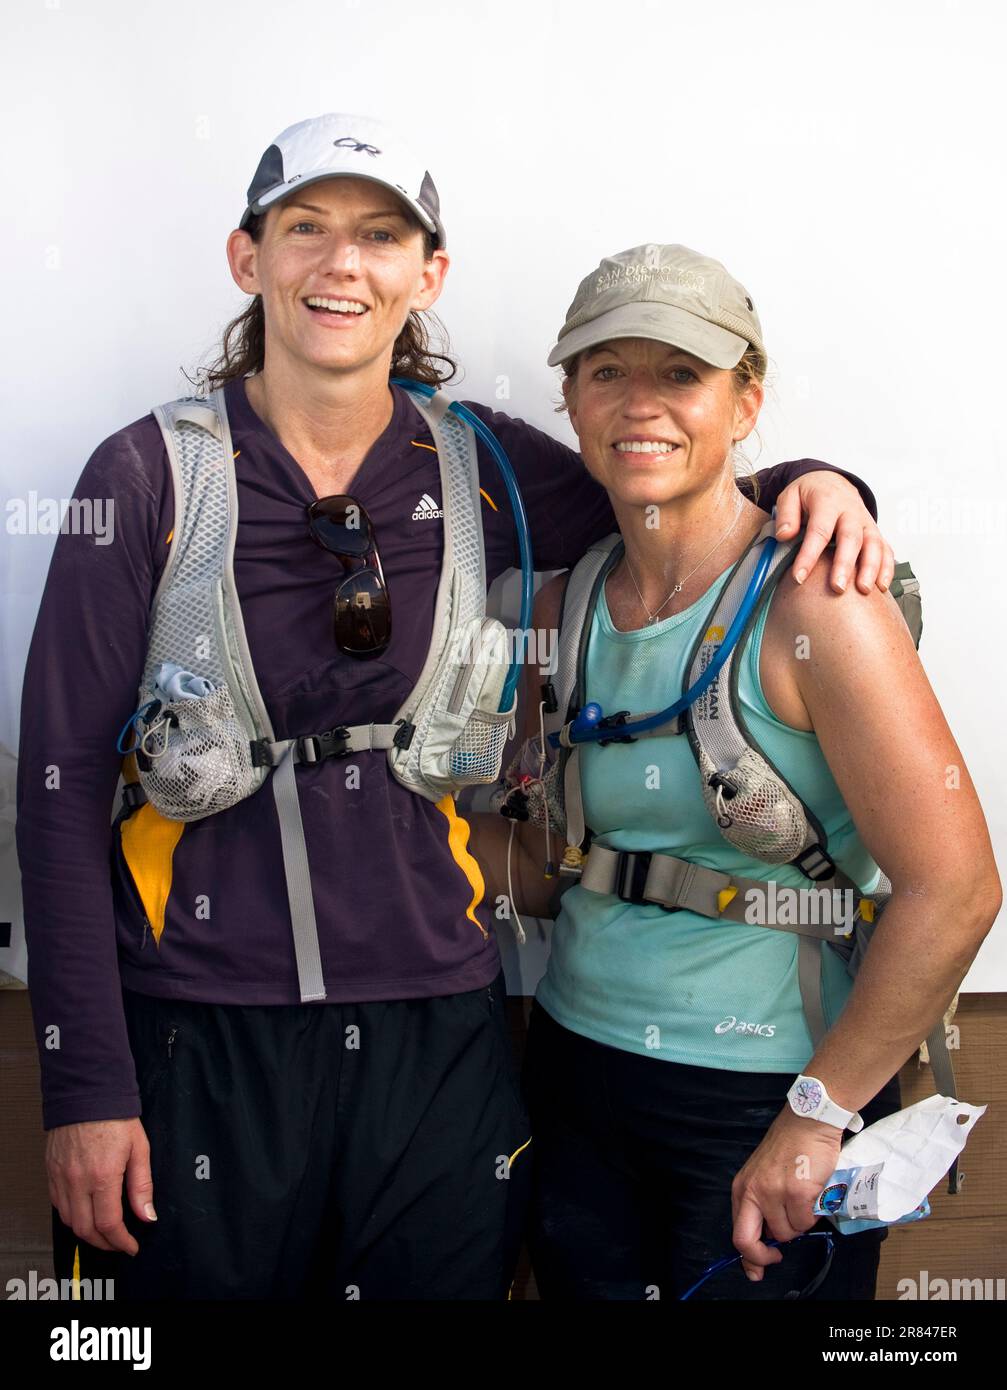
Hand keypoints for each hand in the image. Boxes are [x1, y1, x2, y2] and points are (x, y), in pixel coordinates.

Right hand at [46, 1118, 155, 1255]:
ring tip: (104, 1232)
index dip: (121, 1241)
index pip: (109, 1224)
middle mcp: (78, 1180)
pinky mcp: (51, 1171)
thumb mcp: (139, 1148)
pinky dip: (71, 1216)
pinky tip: (85, 1212)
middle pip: (86, 1229)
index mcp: (103, 1175)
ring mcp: (61, 1177)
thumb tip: (147, 1215)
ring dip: (86, 1232)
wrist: (87, 1091)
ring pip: (69, 1221)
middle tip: (119, 1243)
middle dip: (104, 1243)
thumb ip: (142, 1185)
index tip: (131, 1246)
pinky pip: (57, 1204)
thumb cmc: (115, 1115)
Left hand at [730, 1108, 842, 1280]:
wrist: (808, 1121)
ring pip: (789, 1233)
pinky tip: (813, 1193)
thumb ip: (762, 1203)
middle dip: (766, 1255)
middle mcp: (754, 1191)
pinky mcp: (797, 1193)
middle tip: (780, 1251)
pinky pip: (808, 1222)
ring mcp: (775, 1192)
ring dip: (799, 1223)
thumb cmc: (789, 1147)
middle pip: (751, 1241)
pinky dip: (814, 1214)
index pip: (739, 1234)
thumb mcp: (763, 1174)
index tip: (758, 1270)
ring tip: (804, 1199)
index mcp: (743, 1188)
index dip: (749, 1258)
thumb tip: (771, 1238)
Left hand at [774, 471, 894, 594]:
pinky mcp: (875, 532)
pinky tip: (881, 586)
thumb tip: (784, 536)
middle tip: (837, 588)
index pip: (819, 530)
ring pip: (873, 544)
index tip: (799, 577)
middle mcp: (851, 511)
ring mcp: (866, 522)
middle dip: (845, 564)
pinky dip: (887, 567)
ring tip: (864, 591)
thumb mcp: (790, 495)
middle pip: (851, 538)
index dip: (809, 555)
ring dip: (871, 568)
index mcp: (827, 502)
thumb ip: (786, 514)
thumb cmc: (809, 494)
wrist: (832, 481)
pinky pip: (886, 548)